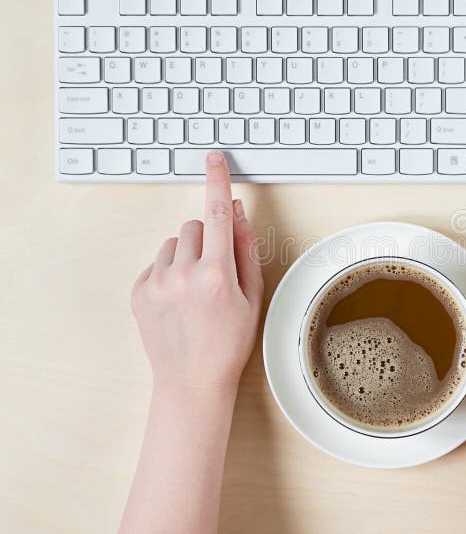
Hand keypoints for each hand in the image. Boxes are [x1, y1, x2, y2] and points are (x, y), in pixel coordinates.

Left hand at [131, 151, 263, 392]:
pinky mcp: (139, 292)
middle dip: (207, 237)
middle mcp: (183, 274)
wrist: (192, 380)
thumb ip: (246, 251)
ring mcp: (157, 283)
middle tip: (216, 268)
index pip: (217, 214)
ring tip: (195, 288)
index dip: (217, 182)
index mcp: (217, 275)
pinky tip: (179, 299)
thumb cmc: (229, 343)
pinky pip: (156, 263)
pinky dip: (168, 271)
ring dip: (186, 254)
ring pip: (173, 243)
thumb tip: (238, 213)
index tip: (214, 159)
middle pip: (193, 226)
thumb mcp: (252, 297)